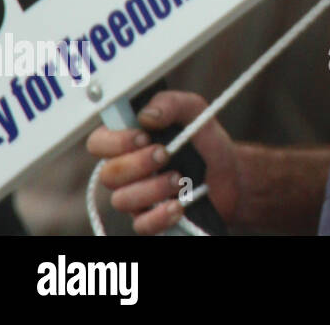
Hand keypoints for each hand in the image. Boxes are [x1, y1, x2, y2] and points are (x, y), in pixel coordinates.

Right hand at [86, 90, 239, 234]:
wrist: (231, 172)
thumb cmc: (203, 140)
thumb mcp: (193, 111)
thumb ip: (170, 104)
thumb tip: (146, 116)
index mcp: (128, 142)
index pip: (98, 143)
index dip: (115, 142)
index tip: (144, 136)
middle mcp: (126, 171)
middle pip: (109, 174)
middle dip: (138, 164)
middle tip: (166, 154)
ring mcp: (136, 197)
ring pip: (122, 200)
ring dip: (152, 188)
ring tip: (180, 178)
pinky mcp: (151, 219)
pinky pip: (141, 226)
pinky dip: (160, 216)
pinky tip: (179, 205)